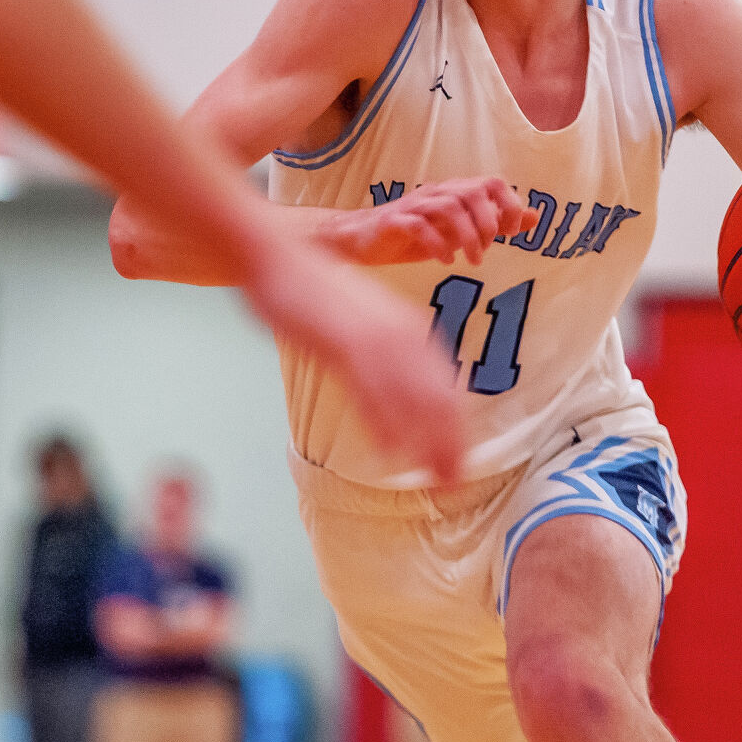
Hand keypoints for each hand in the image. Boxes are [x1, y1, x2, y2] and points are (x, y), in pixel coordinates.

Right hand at [243, 237, 465, 483]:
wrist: (281, 258)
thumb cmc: (317, 292)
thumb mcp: (364, 321)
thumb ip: (385, 351)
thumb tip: (399, 390)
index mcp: (410, 328)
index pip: (446, 387)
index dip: (456, 428)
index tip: (460, 460)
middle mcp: (401, 333)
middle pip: (437, 398)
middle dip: (449, 444)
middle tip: (454, 482)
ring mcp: (373, 338)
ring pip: (409, 399)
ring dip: (424, 443)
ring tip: (433, 476)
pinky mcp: (342, 343)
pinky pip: (369, 391)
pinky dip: (382, 424)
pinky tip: (389, 452)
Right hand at [328, 177, 537, 264]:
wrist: (361, 240)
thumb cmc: (414, 236)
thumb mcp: (460, 231)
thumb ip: (494, 223)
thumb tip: (533, 218)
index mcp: (453, 192)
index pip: (491, 183)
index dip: (508, 205)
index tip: (509, 233)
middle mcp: (435, 193)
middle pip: (472, 192)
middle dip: (487, 223)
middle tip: (486, 250)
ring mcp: (413, 205)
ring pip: (449, 207)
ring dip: (467, 237)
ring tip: (472, 261)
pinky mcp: (394, 221)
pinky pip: (419, 226)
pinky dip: (437, 245)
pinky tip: (445, 261)